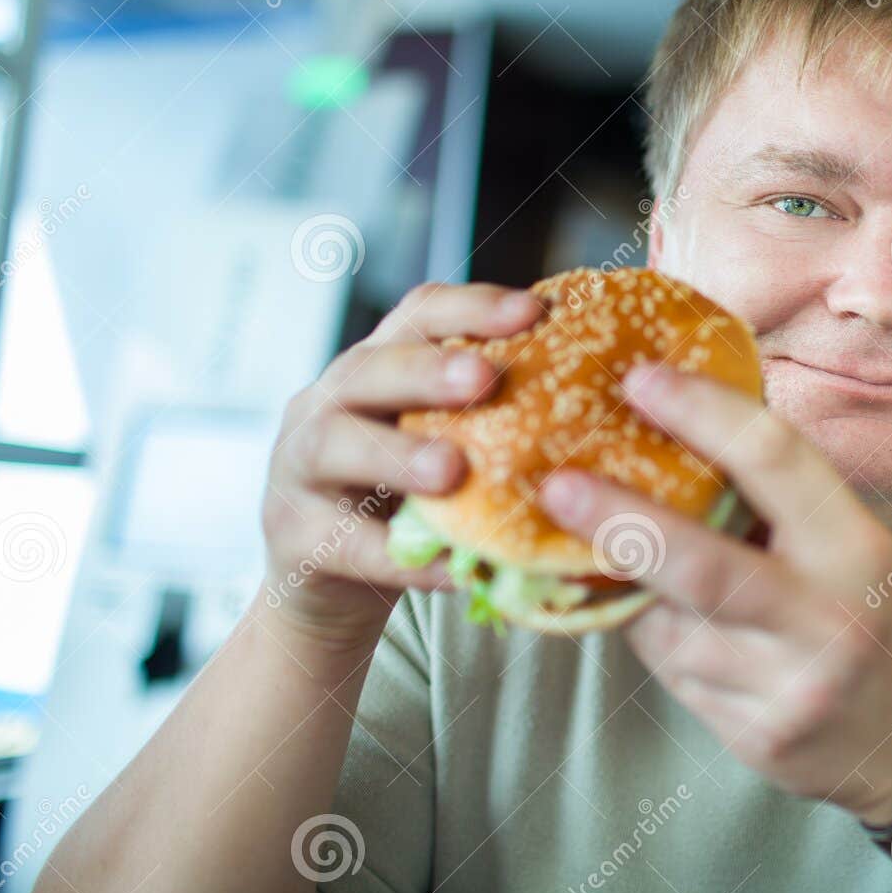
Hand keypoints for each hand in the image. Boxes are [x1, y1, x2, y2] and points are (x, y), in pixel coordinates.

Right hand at [259, 282, 542, 651]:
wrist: (324, 585)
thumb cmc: (404, 500)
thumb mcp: (438, 443)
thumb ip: (487, 416)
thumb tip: (598, 398)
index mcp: (374, 369)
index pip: (417, 315)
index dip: (472, 307)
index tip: (535, 311)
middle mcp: (326, 404)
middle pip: (369, 370)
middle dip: (427, 371)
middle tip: (485, 378)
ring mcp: (298, 471)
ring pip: (336, 446)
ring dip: (398, 455)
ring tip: (453, 470)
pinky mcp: (293, 539)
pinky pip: (346, 544)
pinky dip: (399, 558)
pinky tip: (451, 568)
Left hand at [537, 361, 891, 823]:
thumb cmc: (891, 620)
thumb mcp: (865, 547)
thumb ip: (788, 505)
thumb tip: (687, 433)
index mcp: (858, 551)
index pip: (775, 461)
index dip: (704, 413)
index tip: (641, 380)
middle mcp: (824, 619)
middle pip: (700, 564)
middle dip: (618, 521)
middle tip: (556, 485)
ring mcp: (789, 688)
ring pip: (670, 629)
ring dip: (628, 589)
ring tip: (596, 551)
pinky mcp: (757, 738)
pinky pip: (675, 678)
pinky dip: (653, 639)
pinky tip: (652, 616)